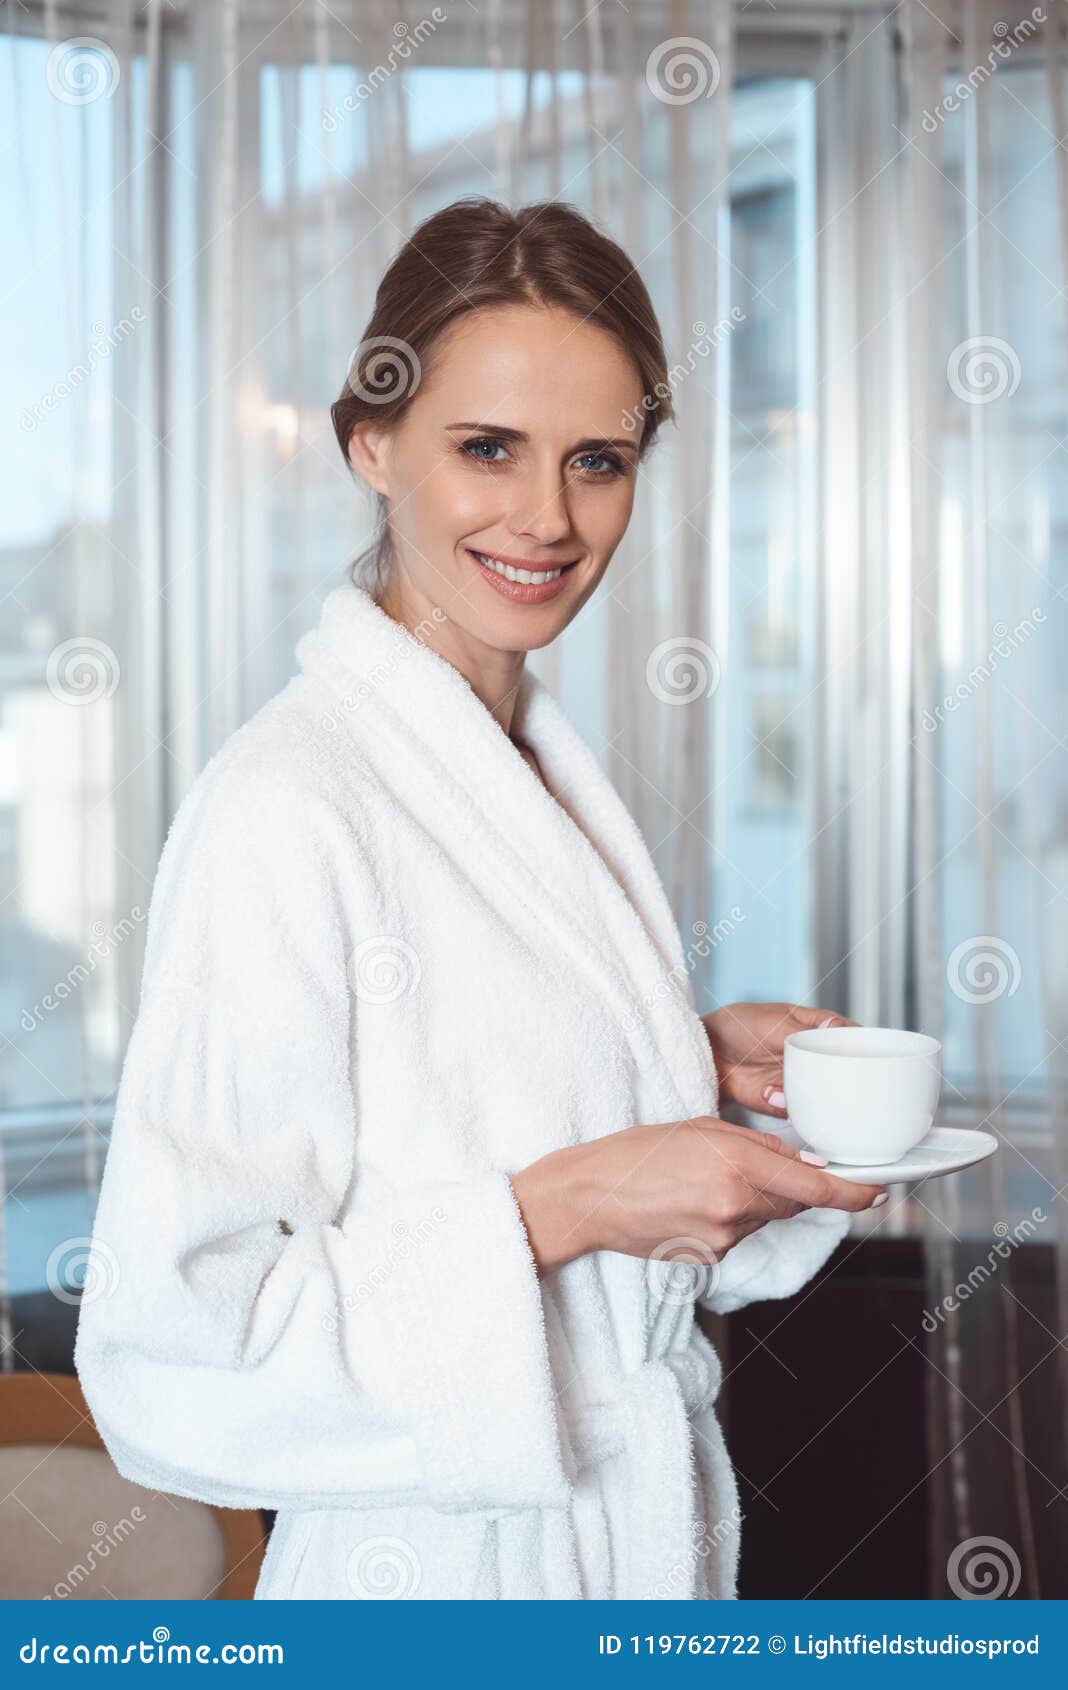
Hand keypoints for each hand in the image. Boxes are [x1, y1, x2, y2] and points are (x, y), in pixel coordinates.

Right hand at [509, 1115, 884, 1276]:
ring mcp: (723, 1236)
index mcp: (736, 1163)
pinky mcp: (710, 1257)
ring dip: (759, 1200)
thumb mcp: (700, 1129)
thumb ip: (757, 1146)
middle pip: (796, 1201)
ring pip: (768, 1218)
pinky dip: (733, 1217)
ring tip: (711, 1180)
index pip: (815, 1184)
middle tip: (774, 1167)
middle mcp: (736, 1204)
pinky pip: (740, 1234)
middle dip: (797, 1185)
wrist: (589, 1197)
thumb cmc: (638, 1152)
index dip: (855, 1191)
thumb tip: (803, 1161)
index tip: (881, 1190)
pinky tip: (697, 1202)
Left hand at [701, 1002, 856, 1116]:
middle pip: (846, 1072)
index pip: (852, 1038)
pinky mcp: (787, 1101)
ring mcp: (803, 1081)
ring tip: (790, 1086)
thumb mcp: (772, 1021)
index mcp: (818, 1029)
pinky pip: (800, 1109)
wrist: (709, 1054)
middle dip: (848, 1081)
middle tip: (843, 1083)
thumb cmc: (739, 1026)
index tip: (871, 1058)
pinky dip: (788, 1104)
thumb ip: (802, 1030)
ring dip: (815, 1096)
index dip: (865, 1048)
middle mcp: (816, 1057)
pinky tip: (771, 1092)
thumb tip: (836, 1027)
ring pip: (826, 1095)